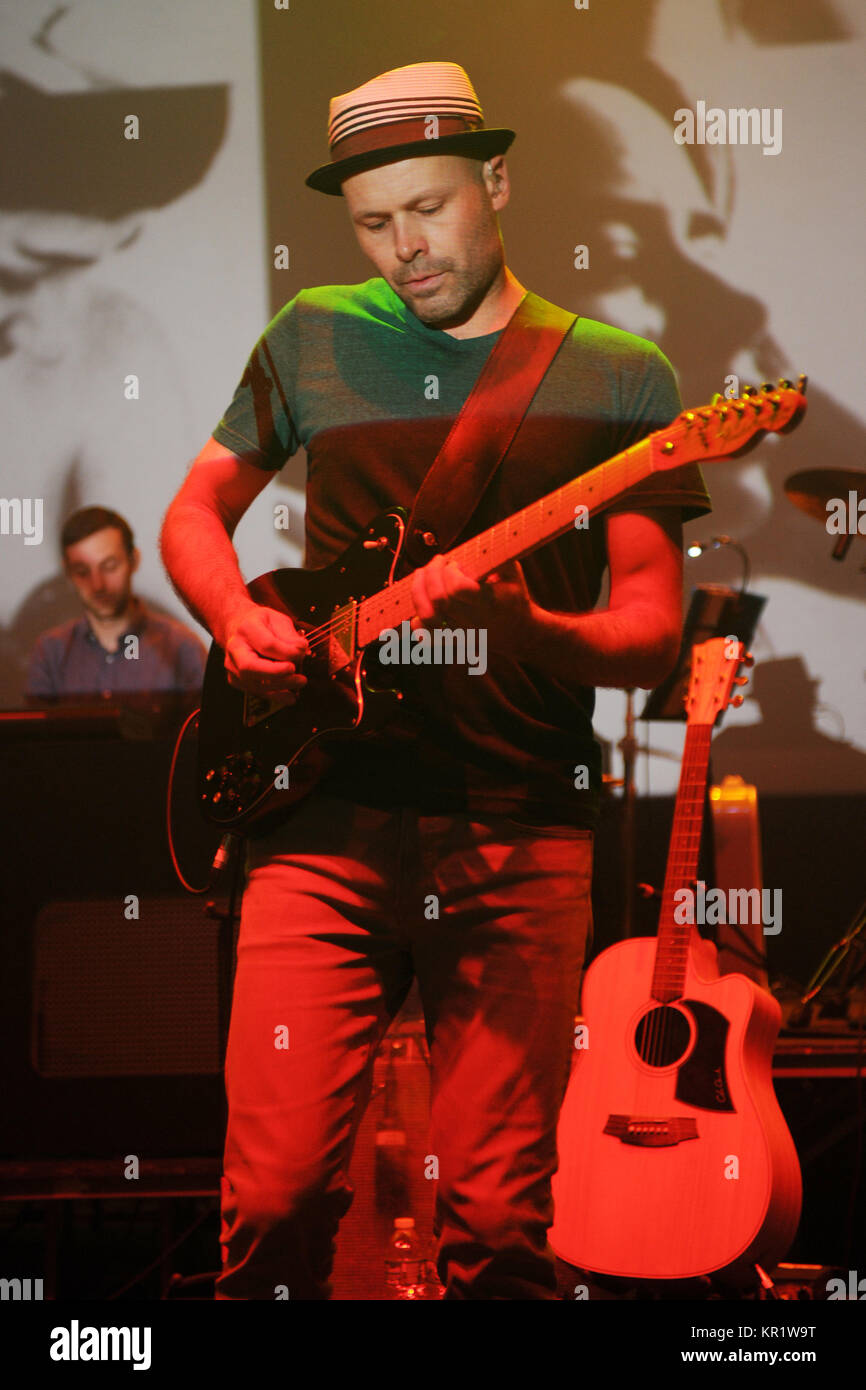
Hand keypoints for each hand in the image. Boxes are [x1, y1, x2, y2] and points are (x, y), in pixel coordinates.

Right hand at [221, 602, 309, 699]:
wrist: (239, 627)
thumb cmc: (261, 623)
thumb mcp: (277, 619)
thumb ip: (289, 635)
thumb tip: (301, 649)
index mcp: (246, 629)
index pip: (266, 645)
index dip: (286, 652)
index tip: (301, 651)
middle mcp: (235, 649)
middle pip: (251, 667)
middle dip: (276, 673)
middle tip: (295, 671)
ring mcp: (233, 667)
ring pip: (255, 683)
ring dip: (281, 685)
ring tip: (300, 681)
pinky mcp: (237, 680)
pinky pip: (257, 692)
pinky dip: (276, 696)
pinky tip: (290, 696)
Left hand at [409, 554, 535, 654]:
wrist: (518, 631)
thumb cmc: (512, 596)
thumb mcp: (513, 571)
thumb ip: (496, 555)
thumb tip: (480, 544)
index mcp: (490, 601)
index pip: (458, 589)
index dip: (450, 573)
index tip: (455, 565)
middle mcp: (474, 621)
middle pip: (439, 599)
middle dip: (432, 574)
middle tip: (438, 563)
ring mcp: (462, 634)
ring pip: (427, 616)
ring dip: (418, 592)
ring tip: (422, 576)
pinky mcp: (452, 642)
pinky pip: (425, 636)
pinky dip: (417, 621)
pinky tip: (422, 605)